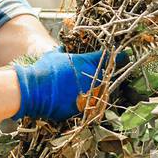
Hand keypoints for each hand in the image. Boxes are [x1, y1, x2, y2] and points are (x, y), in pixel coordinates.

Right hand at [11, 47, 128, 122]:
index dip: (120, 57)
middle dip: (106, 76)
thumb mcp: (55, 54)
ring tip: (87, 88)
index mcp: (88, 64)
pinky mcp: (83, 110)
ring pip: (100, 93)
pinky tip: (77, 99)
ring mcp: (89, 96)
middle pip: (107, 78)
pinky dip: (85, 102)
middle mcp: (93, 80)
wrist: (33, 91)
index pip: (110, 59)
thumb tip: (67, 47)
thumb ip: (65, 51)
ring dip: (97, 90)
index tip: (125, 56)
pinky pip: (89, 105)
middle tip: (102, 74)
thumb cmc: (44, 70)